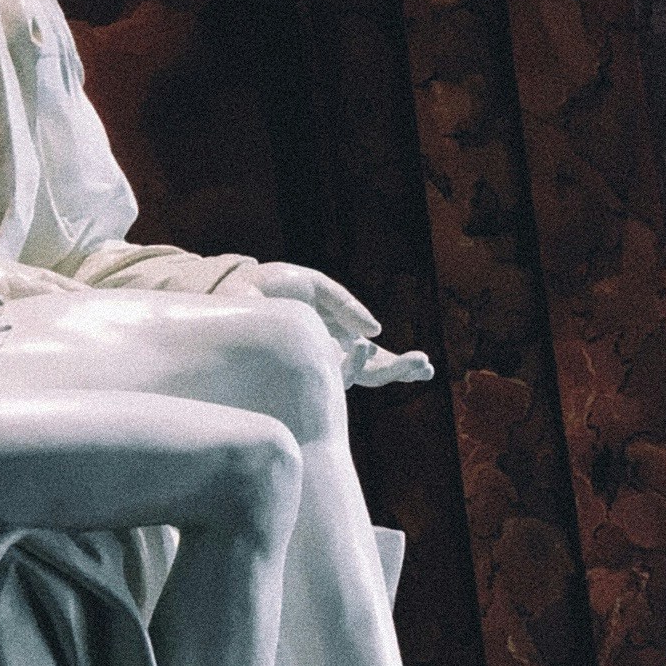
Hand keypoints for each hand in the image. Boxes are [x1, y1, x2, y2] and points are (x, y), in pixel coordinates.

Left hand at [250, 264, 429, 387]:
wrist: (237, 292)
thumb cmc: (275, 287)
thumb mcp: (318, 288)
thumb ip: (347, 306)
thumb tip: (376, 331)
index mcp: (339, 341)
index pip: (375, 361)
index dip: (400, 366)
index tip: (425, 363)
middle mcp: (331, 358)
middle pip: (374, 374)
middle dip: (402, 371)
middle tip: (428, 368)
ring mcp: (318, 364)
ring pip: (359, 378)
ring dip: (389, 371)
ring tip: (418, 362)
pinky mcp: (303, 366)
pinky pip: (333, 373)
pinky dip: (352, 363)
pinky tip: (365, 349)